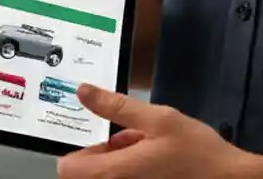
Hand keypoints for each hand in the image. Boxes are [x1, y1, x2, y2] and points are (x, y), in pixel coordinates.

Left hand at [57, 85, 253, 178]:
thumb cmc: (195, 151)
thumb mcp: (158, 119)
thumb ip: (116, 106)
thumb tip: (81, 91)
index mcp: (113, 173)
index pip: (67, 168)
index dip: (80, 150)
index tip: (105, 138)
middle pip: (88, 174)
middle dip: (106, 155)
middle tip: (134, 140)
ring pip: (109, 178)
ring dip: (122, 163)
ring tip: (152, 148)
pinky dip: (135, 172)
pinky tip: (159, 163)